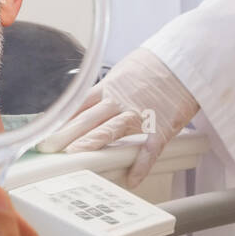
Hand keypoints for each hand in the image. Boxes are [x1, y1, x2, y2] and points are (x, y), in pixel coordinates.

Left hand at [36, 48, 197, 187]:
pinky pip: (149, 148)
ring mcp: (141, 114)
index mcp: (111, 86)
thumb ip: (111, 86)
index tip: (46, 132)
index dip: (61, 120)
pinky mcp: (162, 125)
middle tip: (47, 148)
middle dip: (64, 135)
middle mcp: (121, 100)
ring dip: (90, 144)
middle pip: (87, 119)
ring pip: (110, 130)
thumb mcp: (127, 68)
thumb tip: (96, 98)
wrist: (188, 56)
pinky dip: (141, 165)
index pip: (79, 105)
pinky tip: (132, 178)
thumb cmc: (160, 62)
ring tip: (73, 157)